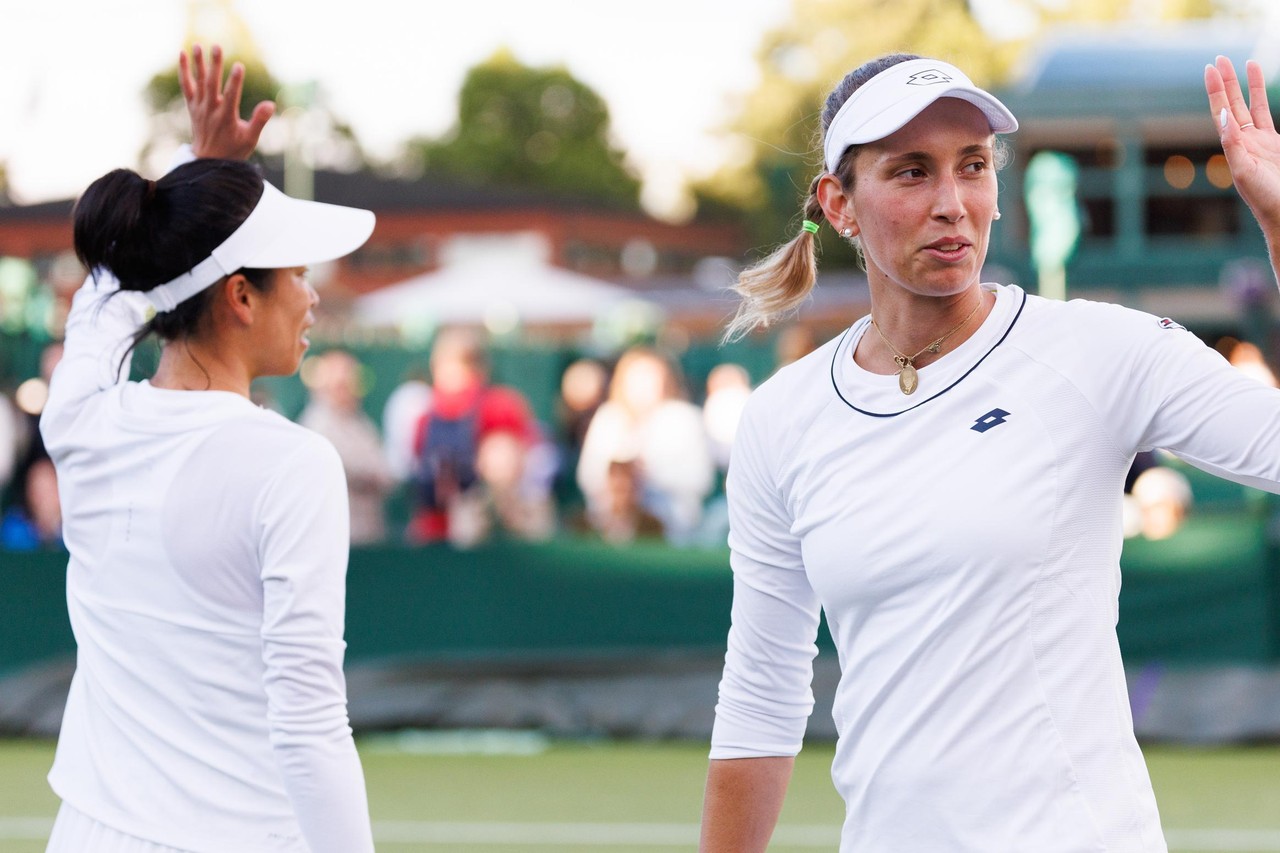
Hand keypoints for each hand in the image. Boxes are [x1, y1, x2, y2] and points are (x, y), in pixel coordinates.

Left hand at [179, 44, 274, 160]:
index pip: (231, 97)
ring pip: (198, 82)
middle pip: (212, 84)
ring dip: (198, 63)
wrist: (208, 160)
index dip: (235, 81)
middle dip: (215, 65)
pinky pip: (186, 86)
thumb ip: (259, 120)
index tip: (239, 65)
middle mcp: (210, 111)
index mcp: (226, 118)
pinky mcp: (192, 105)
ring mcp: (199, 107)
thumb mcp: (250, 138)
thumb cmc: (233, 149)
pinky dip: (184, 70)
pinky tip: (183, 54)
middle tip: (217, 47)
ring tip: (199, 45)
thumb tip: (270, 104)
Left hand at [1205, 56, 1279, 233]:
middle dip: (1226, 82)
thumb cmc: (1263, 197)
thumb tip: (1224, 117)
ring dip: (1246, 86)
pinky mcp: (1276, 144)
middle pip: (1232, 104)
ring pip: (1252, 107)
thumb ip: (1233, 145)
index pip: (1221, 111)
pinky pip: (1267, 115)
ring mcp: (1260, 142)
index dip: (1215, 91)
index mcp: (1233, 147)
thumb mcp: (1243, 171)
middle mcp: (1243, 142)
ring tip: (1245, 63)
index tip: (1210, 69)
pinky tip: (1259, 89)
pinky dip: (1263, 100)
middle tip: (1219, 59)